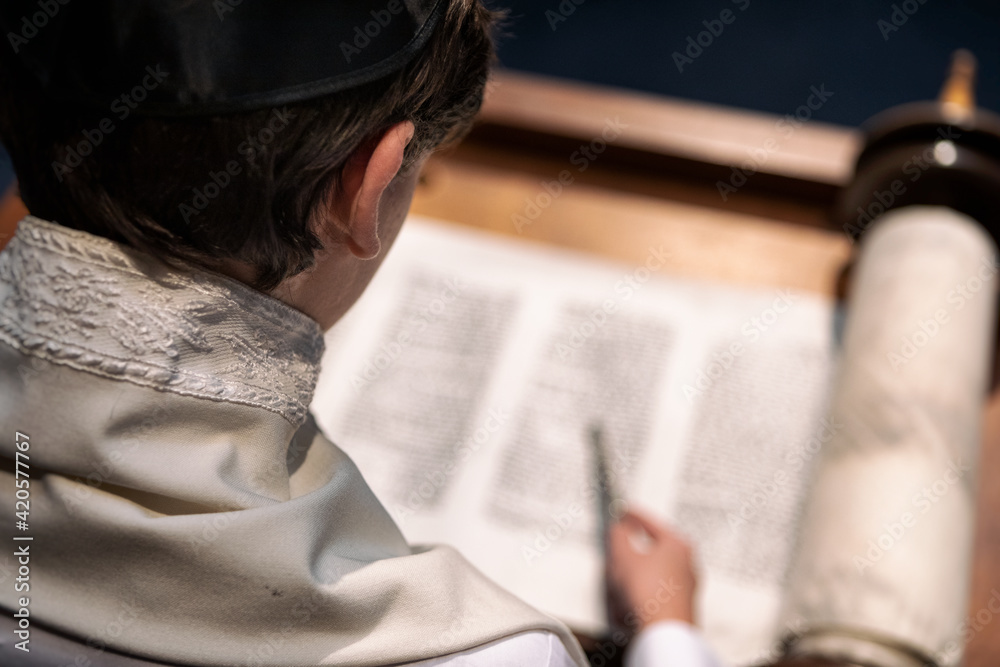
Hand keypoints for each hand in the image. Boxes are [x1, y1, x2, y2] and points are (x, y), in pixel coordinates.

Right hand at [606, 509, 697, 635]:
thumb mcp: (623, 556)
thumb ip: (619, 536)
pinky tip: (628, 601)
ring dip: (633, 575)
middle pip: (653, 548)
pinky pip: (654, 591)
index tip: (623, 511)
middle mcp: (687, 563)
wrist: (663, 631)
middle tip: (617, 549)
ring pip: (652, 572)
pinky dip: (640, 592)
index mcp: (677, 544)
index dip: (632, 515)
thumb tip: (619, 528)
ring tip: (619, 581)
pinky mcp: (681, 606)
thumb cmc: (650, 593)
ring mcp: (686, 586)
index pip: (651, 523)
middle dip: (631, 551)